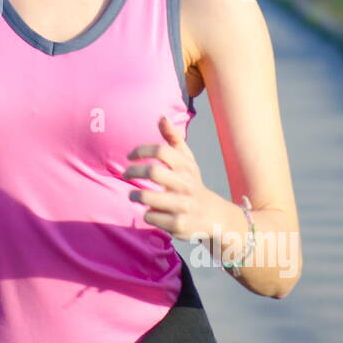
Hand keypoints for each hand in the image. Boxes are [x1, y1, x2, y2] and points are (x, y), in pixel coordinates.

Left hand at [120, 114, 219, 241]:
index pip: (162, 150)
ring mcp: (183, 205)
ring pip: (147, 197)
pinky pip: (151, 216)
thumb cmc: (193, 185)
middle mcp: (186, 184)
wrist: (216, 218)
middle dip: (133, 172)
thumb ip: (173, 140)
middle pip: (153, 172)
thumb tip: (162, 117)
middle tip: (126, 174)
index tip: (130, 156)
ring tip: (133, 195)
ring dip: (135, 195)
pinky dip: (147, 214)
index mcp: (187, 167)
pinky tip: (151, 212)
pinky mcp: (178, 224)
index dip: (142, 150)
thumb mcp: (188, 162)